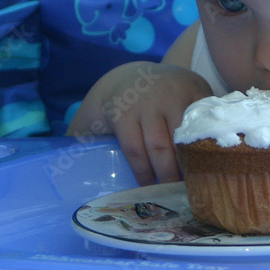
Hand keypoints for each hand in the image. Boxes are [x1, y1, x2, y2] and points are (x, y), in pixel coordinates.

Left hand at [67, 62, 212, 185]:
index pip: (136, 150)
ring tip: (194, 182)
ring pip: (187, 134)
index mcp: (124, 110)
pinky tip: (208, 157)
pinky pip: (206, 120)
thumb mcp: (92, 119)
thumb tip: (61, 176)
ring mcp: (178, 94)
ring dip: (191, 160)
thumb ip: (78, 144)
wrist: (136, 73)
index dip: (143, 176)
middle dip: (169, 175)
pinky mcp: (198, 90)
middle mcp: (152, 100)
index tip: (149, 193)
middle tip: (174, 196)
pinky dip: (208, 139)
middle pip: (163, 146)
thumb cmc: (113, 107)